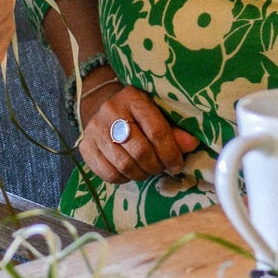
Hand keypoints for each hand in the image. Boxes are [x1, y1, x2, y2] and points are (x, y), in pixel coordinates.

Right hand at [78, 84, 199, 183]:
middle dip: (156, 165)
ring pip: (124, 165)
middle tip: (163, 168)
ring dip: (142, 174)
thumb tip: (191, 144)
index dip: (170, 152)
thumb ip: (174, 130)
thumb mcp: (157, 113)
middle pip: (140, 150)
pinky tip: (131, 172)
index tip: (177, 165)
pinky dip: (124, 179)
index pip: (156, 130)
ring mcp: (94, 129)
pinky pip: (108, 174)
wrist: (104, 108)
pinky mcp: (85, 146)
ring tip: (148, 170)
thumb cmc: (138, 114)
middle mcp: (110, 111)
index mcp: (133, 98)